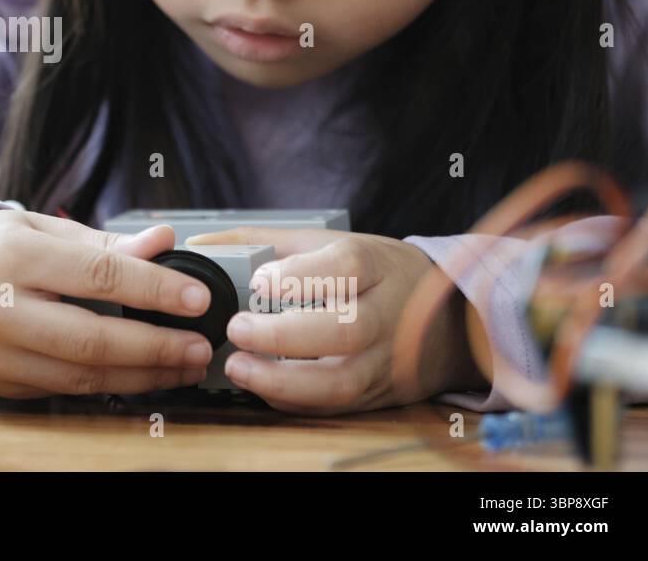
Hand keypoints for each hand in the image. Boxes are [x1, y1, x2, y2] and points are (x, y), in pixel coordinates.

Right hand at [0, 209, 215, 398]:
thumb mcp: (36, 226)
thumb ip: (100, 242)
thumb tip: (163, 241)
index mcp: (11, 256)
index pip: (99, 275)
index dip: (155, 288)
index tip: (196, 298)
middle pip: (93, 339)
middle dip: (156, 347)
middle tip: (199, 347)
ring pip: (81, 377)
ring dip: (141, 375)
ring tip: (181, 365)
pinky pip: (61, 389)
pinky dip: (106, 386)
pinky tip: (138, 375)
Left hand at [199, 228, 486, 413]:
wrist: (447, 318)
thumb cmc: (372, 274)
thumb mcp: (328, 243)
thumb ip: (263, 242)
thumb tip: (201, 244)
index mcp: (375, 265)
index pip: (345, 268)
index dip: (299, 277)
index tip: (258, 282)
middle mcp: (386, 315)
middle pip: (343, 330)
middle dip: (282, 335)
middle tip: (236, 329)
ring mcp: (386, 361)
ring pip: (341, 381)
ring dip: (283, 381)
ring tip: (239, 368)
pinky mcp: (379, 394)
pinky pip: (335, 406)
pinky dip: (294, 401)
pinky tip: (261, 387)